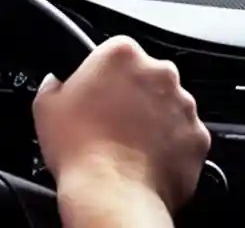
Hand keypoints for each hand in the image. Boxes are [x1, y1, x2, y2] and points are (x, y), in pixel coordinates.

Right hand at [33, 35, 209, 214]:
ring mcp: (184, 105)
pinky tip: (146, 159)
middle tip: (111, 120)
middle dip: (134, 94)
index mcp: (122, 54)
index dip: (105, 73)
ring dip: (153, 119)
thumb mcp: (46, 105)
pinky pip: (184, 135)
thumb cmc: (79, 148)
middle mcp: (159, 73)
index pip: (117, 51)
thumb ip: (55, 83)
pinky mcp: (198, 136)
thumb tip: (58, 83)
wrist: (112, 193)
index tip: (98, 93)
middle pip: (147, 75)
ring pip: (169, 105)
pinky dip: (171, 145)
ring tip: (127, 145)